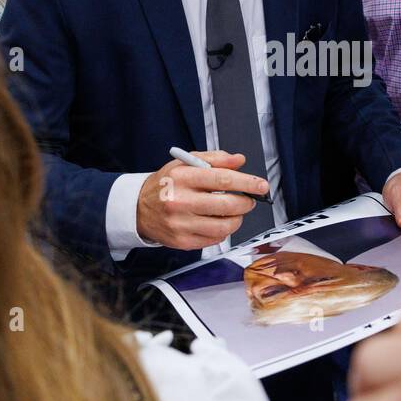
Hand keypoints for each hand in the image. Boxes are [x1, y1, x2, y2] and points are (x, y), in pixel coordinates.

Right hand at [135, 150, 269, 249]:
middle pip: (227, 205)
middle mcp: (180, 201)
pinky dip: (223, 231)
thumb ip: (214, 159)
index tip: (261, 185)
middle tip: (249, 200)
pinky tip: (218, 222)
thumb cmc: (166, 184)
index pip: (223, 179)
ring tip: (234, 212)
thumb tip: (239, 161)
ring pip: (223, 226)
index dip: (247, 183)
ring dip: (237, 219)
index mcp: (182, 177)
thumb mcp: (185, 163)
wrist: (138, 208)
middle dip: (246, 203)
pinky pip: (214, 239)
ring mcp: (180, 224)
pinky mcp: (182, 241)